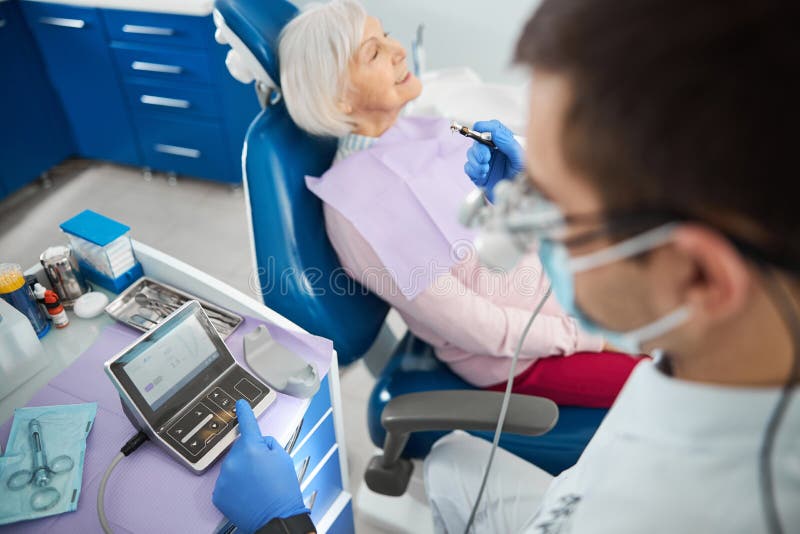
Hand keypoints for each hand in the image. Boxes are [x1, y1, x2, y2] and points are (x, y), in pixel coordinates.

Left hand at [212, 400, 308, 533]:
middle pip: (240, 449)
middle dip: (250, 455)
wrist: (276, 519)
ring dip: (242, 470)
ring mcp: (224, 478)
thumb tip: (259, 444)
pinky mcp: (218, 493)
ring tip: (257, 485)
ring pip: (233, 465)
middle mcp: (234, 460)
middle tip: (264, 471)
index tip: (239, 404)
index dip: (244, 412)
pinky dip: (235, 486)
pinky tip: (247, 493)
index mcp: (252, 448)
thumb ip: (268, 444)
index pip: (247, 424)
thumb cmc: (283, 491)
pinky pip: (226, 482)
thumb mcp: (284, 458)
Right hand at [463, 120, 524, 197]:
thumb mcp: (519, 158)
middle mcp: (493, 151)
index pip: (492, 128)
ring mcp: (485, 162)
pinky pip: (468, 167)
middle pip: (477, 140)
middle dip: (479, 148)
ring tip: (486, 169)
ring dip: (476, 161)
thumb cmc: (522, 179)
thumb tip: (494, 131)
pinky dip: (473, 170)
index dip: (484, 126)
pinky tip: (483, 174)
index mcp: (504, 143)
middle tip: (486, 157)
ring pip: (471, 153)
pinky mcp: (478, 174)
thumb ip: (508, 143)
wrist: (517, 200)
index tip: (480, 129)